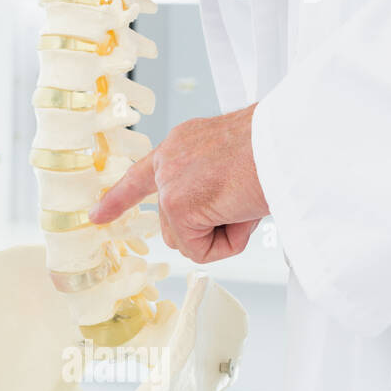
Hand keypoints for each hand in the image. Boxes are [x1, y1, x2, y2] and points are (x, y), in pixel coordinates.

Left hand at [88, 104, 269, 262]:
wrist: (293, 140)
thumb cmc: (281, 146)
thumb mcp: (236, 159)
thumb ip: (212, 183)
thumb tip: (215, 215)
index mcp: (183, 143)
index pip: (141, 174)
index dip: (118, 198)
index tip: (97, 215)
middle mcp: (170, 159)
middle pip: (174, 222)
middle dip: (210, 226)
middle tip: (245, 198)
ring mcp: (170, 183)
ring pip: (187, 240)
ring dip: (222, 233)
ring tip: (247, 200)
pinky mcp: (179, 206)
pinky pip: (202, 251)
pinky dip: (230, 242)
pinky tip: (244, 211)